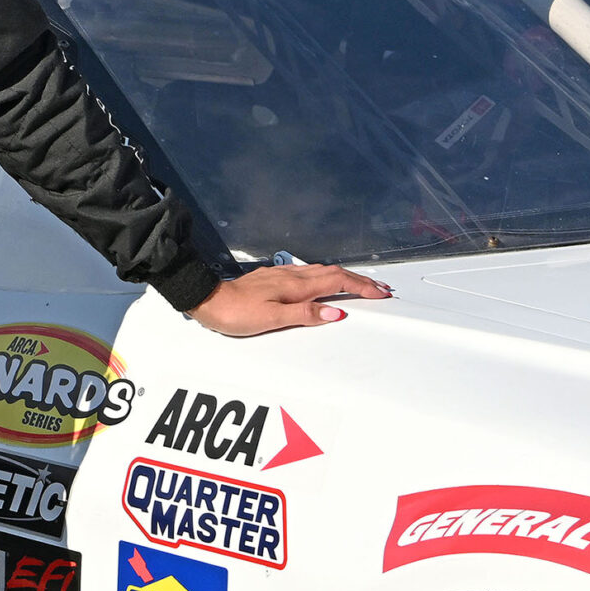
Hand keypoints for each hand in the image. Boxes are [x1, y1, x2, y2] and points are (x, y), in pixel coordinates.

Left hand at [186, 262, 391, 336]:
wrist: (209, 300)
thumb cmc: (237, 313)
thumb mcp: (272, 319)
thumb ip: (305, 315)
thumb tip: (336, 314)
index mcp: (295, 286)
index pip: (336, 283)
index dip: (361, 287)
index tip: (380, 294)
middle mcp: (292, 276)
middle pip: (334, 273)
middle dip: (360, 280)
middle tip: (380, 289)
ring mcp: (282, 274)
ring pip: (321, 271)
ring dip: (345, 277)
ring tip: (360, 285)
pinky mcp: (273, 277)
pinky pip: (308, 273)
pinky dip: (325, 277)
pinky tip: (324, 281)